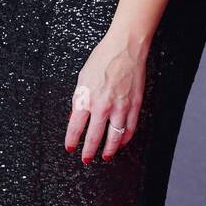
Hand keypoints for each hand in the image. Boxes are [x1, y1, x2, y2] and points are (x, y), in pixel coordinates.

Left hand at [64, 30, 147, 162]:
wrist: (125, 47)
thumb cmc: (103, 58)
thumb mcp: (82, 78)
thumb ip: (79, 99)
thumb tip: (75, 117)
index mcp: (86, 98)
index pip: (75, 128)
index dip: (72, 141)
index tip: (71, 148)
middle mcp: (102, 106)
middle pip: (94, 138)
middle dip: (88, 152)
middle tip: (86, 158)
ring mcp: (120, 107)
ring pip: (114, 137)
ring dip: (109, 150)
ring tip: (105, 155)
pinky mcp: (134, 105)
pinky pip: (130, 128)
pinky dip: (126, 138)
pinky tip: (122, 141)